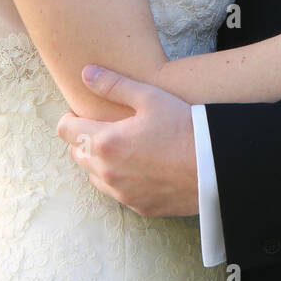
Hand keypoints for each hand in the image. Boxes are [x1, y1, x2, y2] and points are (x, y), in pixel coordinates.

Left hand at [57, 67, 198, 216]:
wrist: (215, 165)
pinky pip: (117, 192)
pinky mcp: (138, 206)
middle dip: (84, 138)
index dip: (71, 118)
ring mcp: (121, 193)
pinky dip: (120, 179)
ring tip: (124, 146)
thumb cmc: (183, 126)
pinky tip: (141, 166)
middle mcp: (107, 172)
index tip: (83, 112)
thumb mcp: (149, 97)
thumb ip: (113, 85)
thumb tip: (86, 73)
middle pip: (76, 154)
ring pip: (94, 175)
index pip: (66, 131)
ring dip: (100, 161)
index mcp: (105, 142)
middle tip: (106, 126)